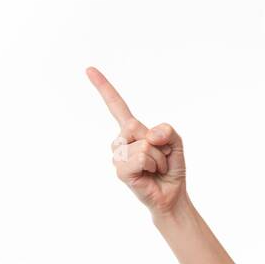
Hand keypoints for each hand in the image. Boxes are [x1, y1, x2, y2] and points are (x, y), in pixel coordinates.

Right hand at [86, 66, 187, 216]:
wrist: (171, 194)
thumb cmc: (170, 168)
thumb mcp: (176, 141)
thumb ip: (167, 131)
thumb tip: (150, 136)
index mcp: (132, 130)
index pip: (116, 106)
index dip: (103, 87)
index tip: (89, 69)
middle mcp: (121, 141)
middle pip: (135, 125)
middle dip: (157, 142)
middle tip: (160, 158)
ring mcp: (119, 156)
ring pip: (142, 144)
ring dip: (158, 158)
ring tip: (156, 168)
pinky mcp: (121, 170)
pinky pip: (140, 157)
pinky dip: (153, 165)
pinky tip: (150, 175)